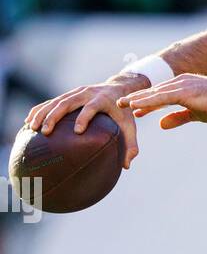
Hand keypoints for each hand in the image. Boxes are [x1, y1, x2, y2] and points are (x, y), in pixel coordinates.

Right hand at [25, 80, 141, 169]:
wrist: (118, 87)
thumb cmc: (123, 111)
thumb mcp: (130, 126)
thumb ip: (131, 145)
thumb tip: (127, 166)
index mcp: (102, 100)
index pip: (91, 108)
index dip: (85, 118)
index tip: (78, 131)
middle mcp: (87, 93)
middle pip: (67, 102)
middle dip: (55, 116)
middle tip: (45, 132)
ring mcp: (76, 92)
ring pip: (56, 101)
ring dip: (42, 113)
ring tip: (32, 128)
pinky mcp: (68, 94)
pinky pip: (51, 101)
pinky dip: (39, 110)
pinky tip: (28, 122)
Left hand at [119, 74, 206, 128]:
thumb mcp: (195, 114)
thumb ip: (177, 118)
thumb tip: (161, 125)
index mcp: (181, 87)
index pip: (160, 96)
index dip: (146, 102)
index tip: (134, 108)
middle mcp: (178, 83)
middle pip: (153, 92)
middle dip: (136, 98)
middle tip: (120, 104)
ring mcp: (180, 86)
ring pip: (154, 94)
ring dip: (137, 99)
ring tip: (122, 104)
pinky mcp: (182, 92)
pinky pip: (161, 98)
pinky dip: (147, 101)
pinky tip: (136, 105)